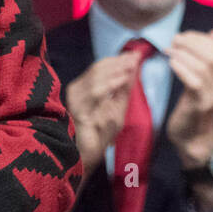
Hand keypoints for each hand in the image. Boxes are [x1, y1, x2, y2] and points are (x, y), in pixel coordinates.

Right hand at [64, 51, 139, 182]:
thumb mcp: (117, 109)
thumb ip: (123, 90)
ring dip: (116, 69)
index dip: (119, 59)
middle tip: (136, 56)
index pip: (100, 67)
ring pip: (96, 76)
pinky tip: (123, 79)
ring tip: (132, 65)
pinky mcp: (77, 109)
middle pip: (98, 68)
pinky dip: (110, 84)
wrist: (86, 157)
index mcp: (84, 87)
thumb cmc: (100, 135)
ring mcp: (75, 99)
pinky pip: (95, 93)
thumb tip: (133, 67)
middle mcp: (77, 90)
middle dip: (120, 61)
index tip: (136, 54)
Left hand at [166, 29, 212, 162]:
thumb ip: (208, 57)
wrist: (192, 136)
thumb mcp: (203, 78)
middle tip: (174, 41)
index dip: (203, 39)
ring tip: (169, 51)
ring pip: (203, 66)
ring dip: (183, 54)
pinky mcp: (202, 105)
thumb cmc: (193, 104)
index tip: (184, 36)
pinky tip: (171, 64)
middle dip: (192, 43)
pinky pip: (195, 81)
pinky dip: (182, 68)